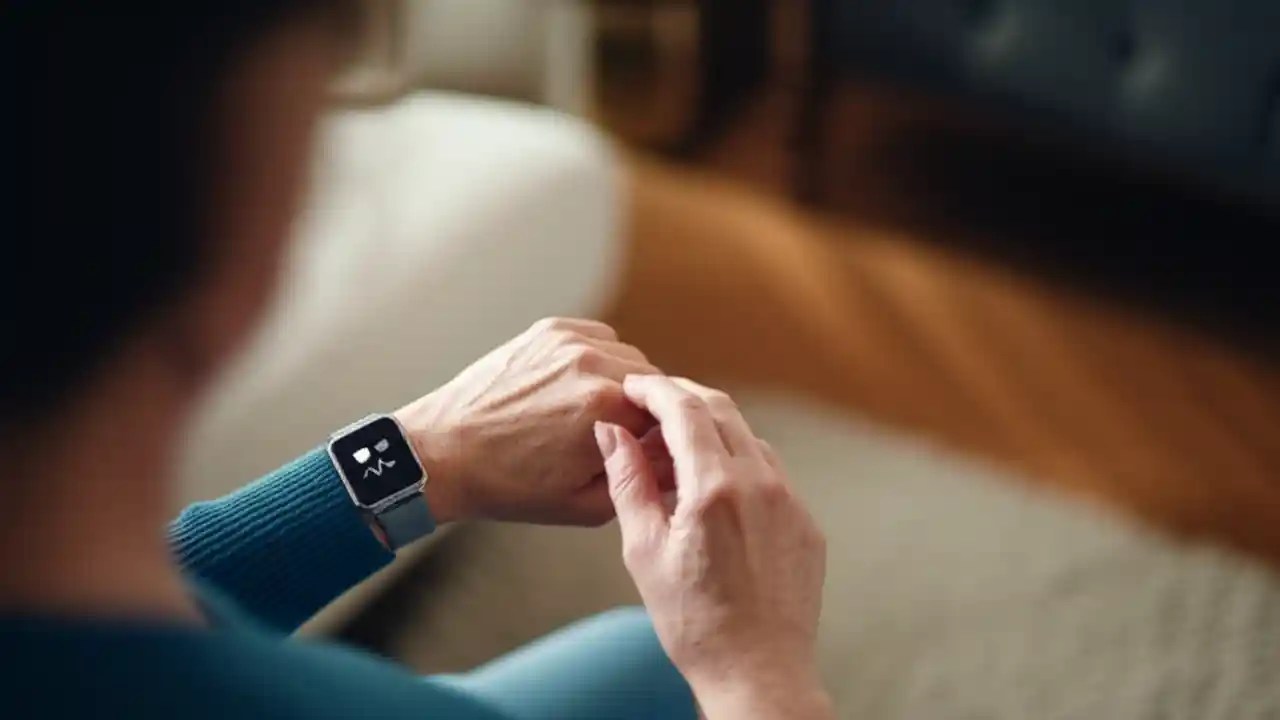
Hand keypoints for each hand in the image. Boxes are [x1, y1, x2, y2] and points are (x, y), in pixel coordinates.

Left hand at [394, 318, 664, 525]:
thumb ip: (643, 478)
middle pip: (653, 384)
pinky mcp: (548, 329)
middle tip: (617, 436)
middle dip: (644, 410)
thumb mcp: (587, 505)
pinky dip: (599, 359)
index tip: (648, 452)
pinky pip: (600, 337)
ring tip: (591, 412)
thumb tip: (677, 456)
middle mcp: (593, 365)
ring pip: (629, 358)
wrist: (442, 453)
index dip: (664, 437)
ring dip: (623, 383)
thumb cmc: (510, 486)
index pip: (671, 416)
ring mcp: (568, 341)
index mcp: (607, 409)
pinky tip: (576, 387)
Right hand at [595, 375, 831, 719]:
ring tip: (676, 449)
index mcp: (715, 488)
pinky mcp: (806, 523)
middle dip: (683, 396)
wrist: (758, 673)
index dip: (654, 388)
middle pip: (722, 409)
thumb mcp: (644, 550)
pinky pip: (771, 472)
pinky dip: (739, 461)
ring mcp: (791, 501)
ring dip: (713, 429)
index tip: (632, 386)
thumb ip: (629, 482)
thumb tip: (611, 432)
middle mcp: (761, 484)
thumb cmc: (693, 622)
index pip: (684, 409)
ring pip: (749, 438)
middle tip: (650, 401)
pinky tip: (714, 486)